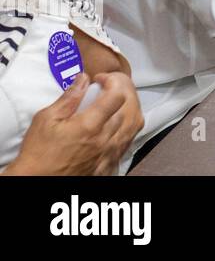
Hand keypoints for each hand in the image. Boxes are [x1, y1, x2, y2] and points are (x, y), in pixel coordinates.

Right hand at [5, 72, 141, 175]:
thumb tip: (83, 79)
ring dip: (127, 110)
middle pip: (128, 109)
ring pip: (132, 126)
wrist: (36, 180)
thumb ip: (69, 97)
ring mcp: (109, 152)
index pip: (117, 96)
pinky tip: (117, 125)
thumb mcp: (46, 119)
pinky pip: (128, 142)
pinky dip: (126, 129)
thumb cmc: (38, 152)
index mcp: (90, 125)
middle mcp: (105, 139)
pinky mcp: (109, 163)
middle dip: (121, 93)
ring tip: (114, 105)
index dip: (113, 81)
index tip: (101, 80)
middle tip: (108, 89)